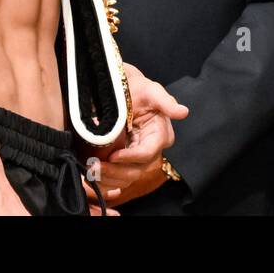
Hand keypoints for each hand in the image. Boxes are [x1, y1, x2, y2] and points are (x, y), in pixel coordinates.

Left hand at [95, 64, 187, 206]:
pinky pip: (118, 180)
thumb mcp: (151, 91)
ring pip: (126, 178)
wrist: (123, 90)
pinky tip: (91, 178)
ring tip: (89, 171)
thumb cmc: (138, 89)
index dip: (130, 157)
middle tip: (93, 166)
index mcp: (161, 136)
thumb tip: (184, 112)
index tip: (112, 155)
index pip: (147, 153)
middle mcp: (151, 150)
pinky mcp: (126, 163)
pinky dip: (105, 183)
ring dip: (108, 179)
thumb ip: (166, 102)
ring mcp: (138, 159)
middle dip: (115, 171)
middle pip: (136, 170)